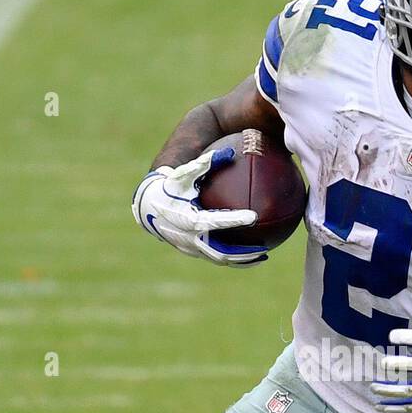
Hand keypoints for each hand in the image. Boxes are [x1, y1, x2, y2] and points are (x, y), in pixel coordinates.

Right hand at [131, 148, 267, 265]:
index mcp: (189, 219)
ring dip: (241, 260)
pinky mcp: (193, 251)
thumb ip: (205, 163)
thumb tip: (228, 152)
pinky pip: (216, 257)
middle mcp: (190, 237)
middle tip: (264, 247)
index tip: (254, 216)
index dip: (234, 220)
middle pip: (221, 251)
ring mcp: (191, 248)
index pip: (216, 221)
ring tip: (263, 255)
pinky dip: (233, 258)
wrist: (148, 207)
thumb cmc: (169, 187)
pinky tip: (251, 254)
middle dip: (243, 252)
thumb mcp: (183, 174)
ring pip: (220, 259)